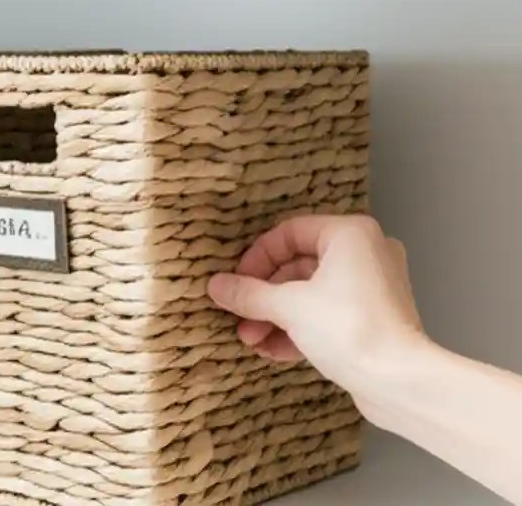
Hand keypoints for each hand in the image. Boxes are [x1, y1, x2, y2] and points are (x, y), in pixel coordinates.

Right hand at [207, 215, 428, 411]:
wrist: (399, 382)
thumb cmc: (349, 329)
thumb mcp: (288, 307)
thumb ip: (248, 293)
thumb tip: (216, 286)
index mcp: (350, 235)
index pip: (289, 233)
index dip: (256, 258)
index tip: (236, 284)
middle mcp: (366, 254)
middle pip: (298, 266)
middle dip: (263, 297)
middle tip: (239, 318)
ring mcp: (372, 288)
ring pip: (310, 294)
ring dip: (276, 316)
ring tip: (251, 340)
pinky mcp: (373, 319)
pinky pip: (327, 314)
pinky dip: (299, 329)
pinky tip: (273, 351)